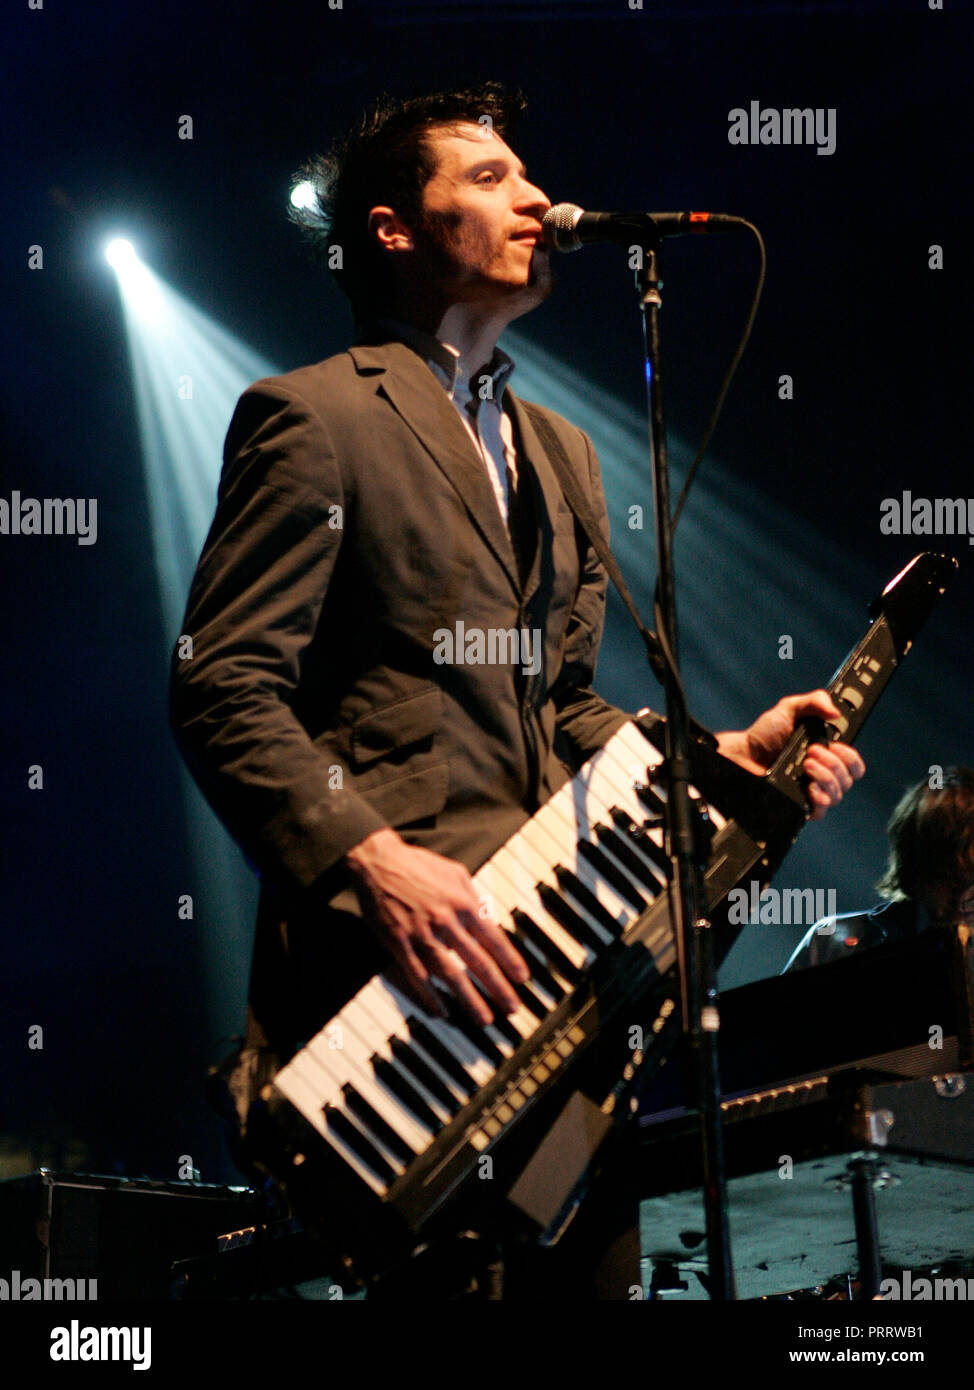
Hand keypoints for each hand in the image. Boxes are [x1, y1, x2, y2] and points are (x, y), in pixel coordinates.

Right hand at [345, 828, 528, 1024]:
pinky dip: (429, 996)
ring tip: (483, 1018)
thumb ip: (474, 897)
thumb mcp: (456, 872)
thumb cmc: (419, 865)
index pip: (493, 938)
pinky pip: (417, 976)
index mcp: (463, 903)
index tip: (521, 978)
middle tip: (511, 1007)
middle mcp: (446, 921)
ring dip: (469, 998)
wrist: (379, 862)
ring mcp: (421, 934)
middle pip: (477, 961)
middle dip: (497, 987)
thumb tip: (490, 919)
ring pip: (449, 973)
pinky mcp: (398, 943)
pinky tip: (440, 1010)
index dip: (510, 960)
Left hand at [716, 689, 864, 820]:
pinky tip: (809, 787)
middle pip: (849, 778)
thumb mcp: (789, 709)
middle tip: (813, 751)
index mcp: (826, 753)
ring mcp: (813, 789)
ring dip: (826, 777)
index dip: (851, 756)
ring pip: (838, 793)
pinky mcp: (801, 804)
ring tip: (806, 764)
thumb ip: (814, 701)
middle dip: (835, 763)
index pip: (853, 762)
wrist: (743, 754)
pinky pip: (822, 810)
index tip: (836, 745)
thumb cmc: (765, 734)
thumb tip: (835, 711)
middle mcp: (823, 772)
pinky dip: (820, 798)